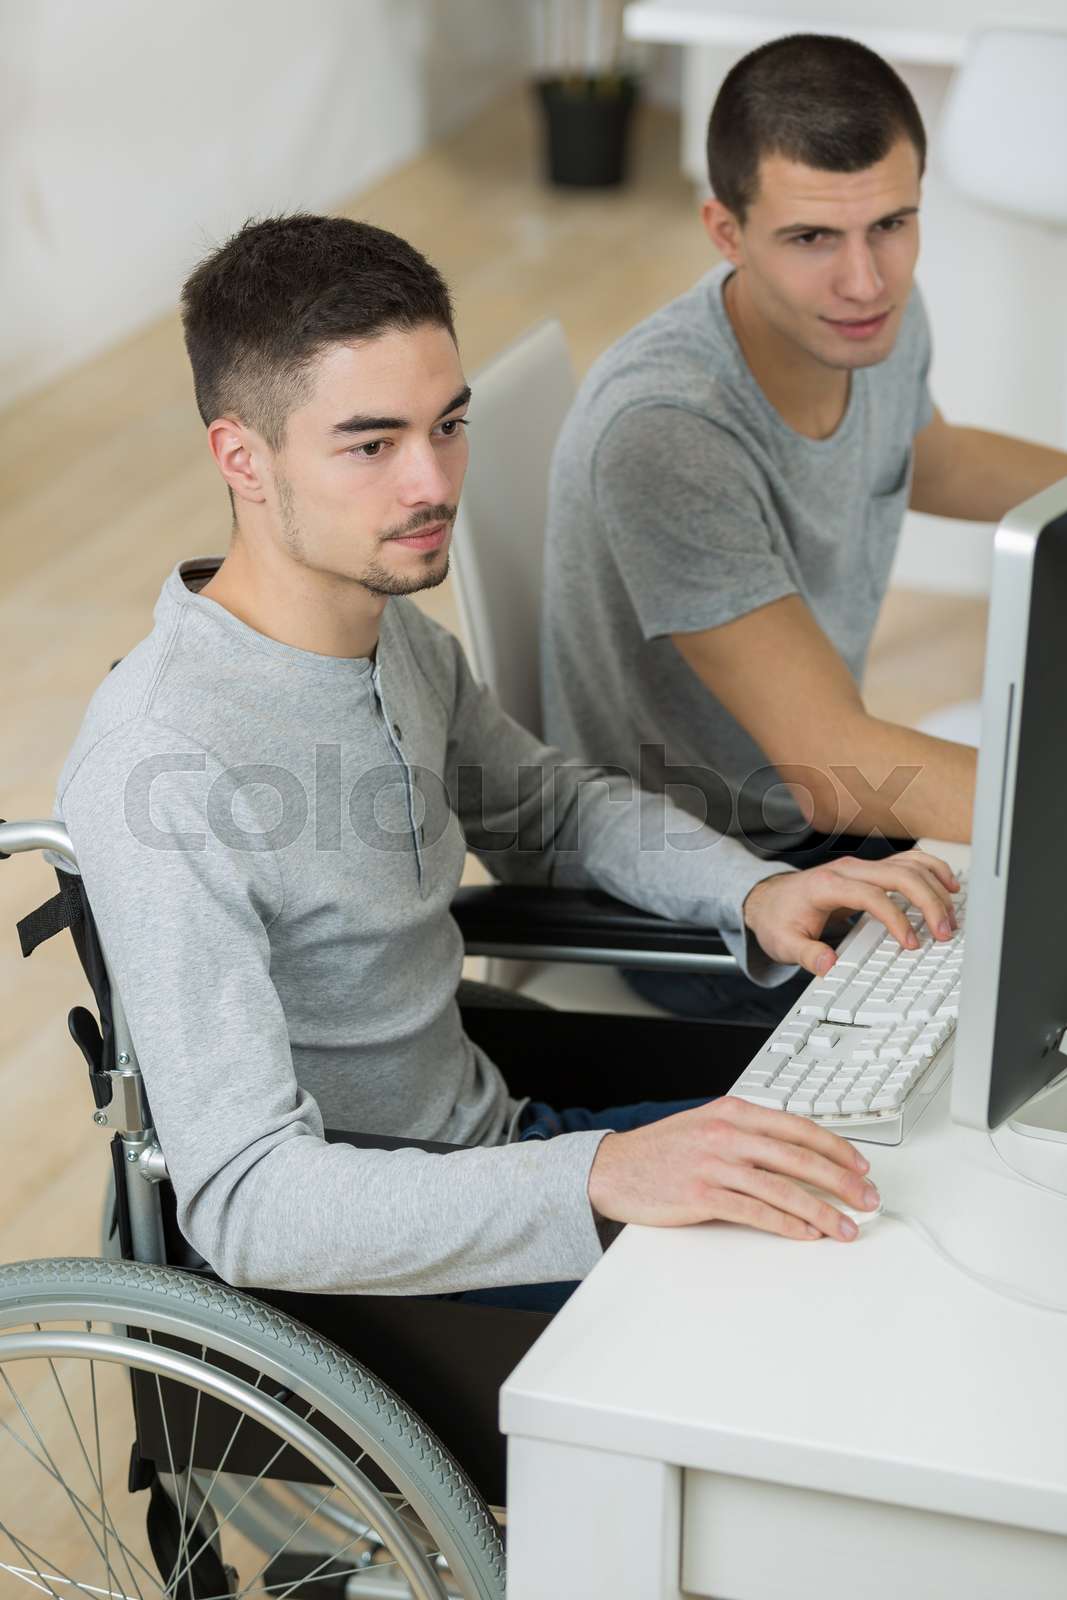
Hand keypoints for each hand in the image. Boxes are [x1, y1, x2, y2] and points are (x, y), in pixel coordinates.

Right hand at [588, 1095, 877, 1241]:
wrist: (612, 1168)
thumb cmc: (661, 1151)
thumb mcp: (706, 1125)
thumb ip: (748, 1132)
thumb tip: (796, 1154)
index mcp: (733, 1111)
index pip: (799, 1127)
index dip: (837, 1148)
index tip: (861, 1167)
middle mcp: (728, 1133)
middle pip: (800, 1157)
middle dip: (842, 1182)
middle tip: (867, 1200)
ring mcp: (715, 1163)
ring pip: (784, 1188)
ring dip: (822, 1212)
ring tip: (845, 1228)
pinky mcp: (702, 1195)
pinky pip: (757, 1212)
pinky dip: (788, 1224)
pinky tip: (807, 1233)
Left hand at [742, 848, 959, 976]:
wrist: (769, 899)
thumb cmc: (778, 919)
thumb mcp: (782, 943)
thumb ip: (805, 954)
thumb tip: (828, 965)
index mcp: (827, 885)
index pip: (871, 895)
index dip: (896, 918)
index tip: (911, 944)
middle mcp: (848, 870)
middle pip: (898, 874)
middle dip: (927, 901)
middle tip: (944, 932)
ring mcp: (862, 867)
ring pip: (908, 864)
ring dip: (935, 887)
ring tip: (952, 916)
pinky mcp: (871, 871)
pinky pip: (908, 863)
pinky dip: (932, 871)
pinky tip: (949, 886)